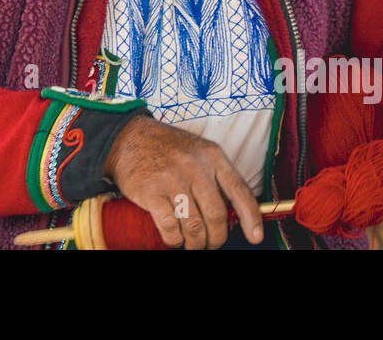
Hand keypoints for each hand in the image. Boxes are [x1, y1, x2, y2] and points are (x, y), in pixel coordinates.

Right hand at [103, 116, 262, 249]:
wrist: (127, 137)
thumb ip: (215, 175)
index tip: (255, 237)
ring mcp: (172, 179)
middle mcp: (195, 167)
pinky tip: (174, 239)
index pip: (239, 190)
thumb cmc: (165, 147)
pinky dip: (174, 240)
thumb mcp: (197, 151)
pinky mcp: (151, 192)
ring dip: (196, 243)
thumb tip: (233, 212)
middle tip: (211, 244)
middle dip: (216, 238)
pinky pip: (170, 228)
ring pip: (195, 226)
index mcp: (212, 155)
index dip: (250, 218)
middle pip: (217, 215)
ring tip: (192, 245)